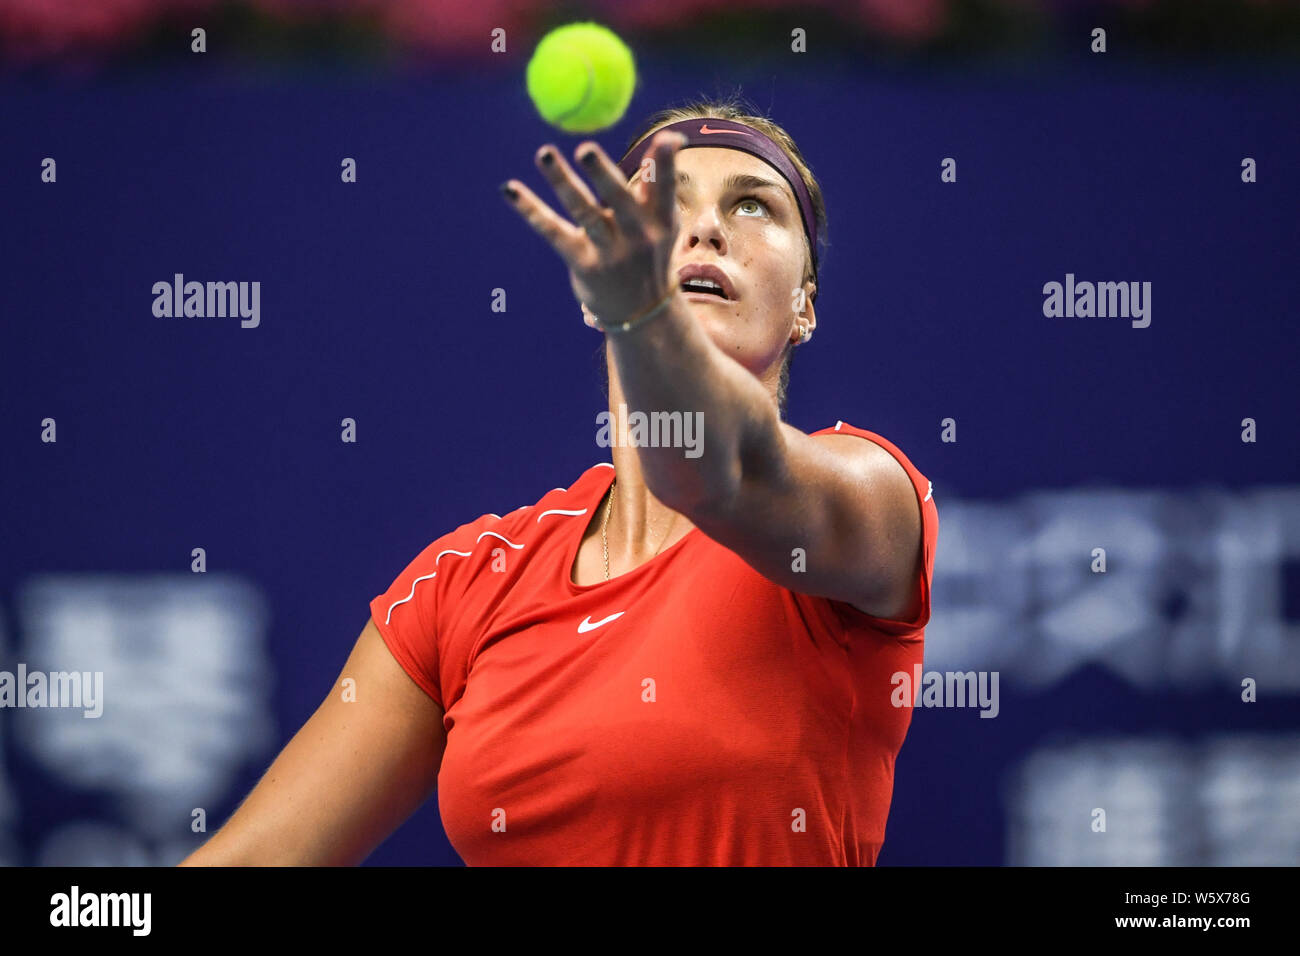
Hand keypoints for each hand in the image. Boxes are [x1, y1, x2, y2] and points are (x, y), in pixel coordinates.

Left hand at [501, 130, 686, 328]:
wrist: (641, 311)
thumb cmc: (649, 252)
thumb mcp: (662, 223)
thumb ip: (658, 184)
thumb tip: (669, 137)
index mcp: (661, 221)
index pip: (664, 188)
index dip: (665, 164)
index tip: (666, 139)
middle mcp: (637, 236)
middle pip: (619, 199)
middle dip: (603, 175)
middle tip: (586, 150)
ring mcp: (608, 251)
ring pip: (583, 211)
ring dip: (562, 181)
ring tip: (546, 154)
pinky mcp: (581, 262)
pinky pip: (552, 230)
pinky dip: (530, 209)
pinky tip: (510, 189)